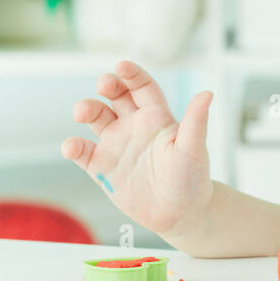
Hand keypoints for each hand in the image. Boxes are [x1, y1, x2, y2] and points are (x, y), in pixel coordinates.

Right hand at [61, 60, 214, 243]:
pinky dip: (73, 147)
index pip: (142, 87)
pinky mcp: (102, 166)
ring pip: (96, 118)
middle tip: (104, 84)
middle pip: (116, 96)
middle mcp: (134, 125)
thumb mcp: (193, 149)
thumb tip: (208, 93)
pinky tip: (71, 147)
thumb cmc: (192, 180)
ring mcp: (116, 144)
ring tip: (82, 111)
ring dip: (87, 109)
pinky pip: (83, 152)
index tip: (122, 66)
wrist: (180, 214)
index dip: (133, 74)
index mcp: (156, 117)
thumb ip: (196, 122)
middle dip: (108, 85)